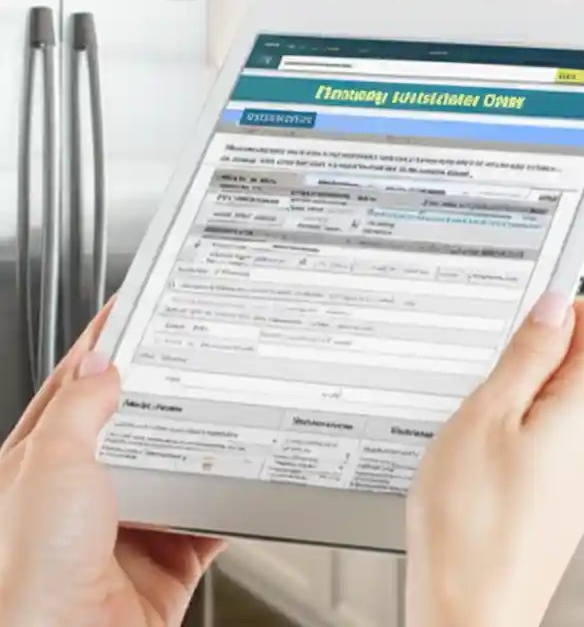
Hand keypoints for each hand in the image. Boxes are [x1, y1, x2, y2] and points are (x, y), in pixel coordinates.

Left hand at [0, 303, 224, 626]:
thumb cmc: (29, 575)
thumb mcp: (49, 466)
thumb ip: (79, 410)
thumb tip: (98, 362)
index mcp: (36, 467)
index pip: (73, 389)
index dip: (105, 349)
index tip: (134, 313)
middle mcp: (81, 497)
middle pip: (136, 426)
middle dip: (169, 394)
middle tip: (201, 357)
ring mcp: (126, 528)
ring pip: (178, 470)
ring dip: (207, 446)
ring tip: (234, 411)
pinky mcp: (167, 560)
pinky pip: (212, 520)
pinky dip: (234, 502)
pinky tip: (247, 480)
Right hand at [406, 294, 583, 626]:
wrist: (472, 609)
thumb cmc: (474, 527)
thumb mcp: (487, 415)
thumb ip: (527, 353)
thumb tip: (553, 306)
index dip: (553, 310)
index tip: (515, 323)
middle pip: (583, 355)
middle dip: (532, 358)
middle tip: (486, 392)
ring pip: (565, 395)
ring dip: (522, 398)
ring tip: (481, 435)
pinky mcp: (575, 488)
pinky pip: (557, 433)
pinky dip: (522, 432)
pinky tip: (488, 461)